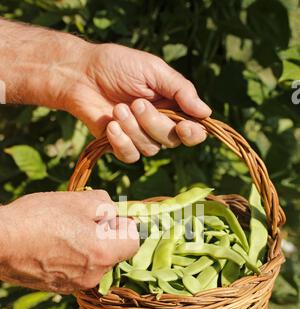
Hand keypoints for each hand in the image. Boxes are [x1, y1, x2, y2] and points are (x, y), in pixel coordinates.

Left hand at [0, 20, 210, 162]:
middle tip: (136, 103)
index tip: (184, 127)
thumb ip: (180, 90)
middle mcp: (159, 125)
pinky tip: (111, 125)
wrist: (81, 73)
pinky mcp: (119, 145)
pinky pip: (130, 155)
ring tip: (118, 109)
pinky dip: (121, 141)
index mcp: (172, 107)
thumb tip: (206, 112)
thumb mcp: (153, 70)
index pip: (192, 131)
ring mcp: (139, 137)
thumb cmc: (117, 66)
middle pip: (171, 141)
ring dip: (134, 129)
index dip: (192, 134)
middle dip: (154, 124)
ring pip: (150, 149)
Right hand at [0, 191, 138, 292]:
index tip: (110, 217)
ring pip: (95, 263)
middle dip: (105, 236)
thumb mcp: (77, 200)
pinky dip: (72, 260)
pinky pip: (78, 272)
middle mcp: (94, 275)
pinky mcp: (60, 289)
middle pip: (114, 253)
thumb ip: (105, 204)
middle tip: (82, 221)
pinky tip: (52, 246)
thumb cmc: (38, 218)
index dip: (125, 225)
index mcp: (104, 252)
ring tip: (62, 233)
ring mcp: (76, 285)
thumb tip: (113, 212)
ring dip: (88, 248)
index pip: (134, 241)